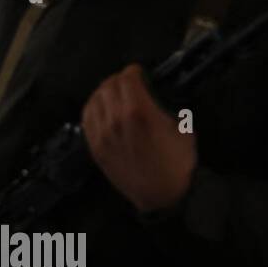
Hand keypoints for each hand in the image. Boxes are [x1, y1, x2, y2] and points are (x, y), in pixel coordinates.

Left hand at [81, 64, 195, 212]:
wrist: (163, 195)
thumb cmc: (177, 163)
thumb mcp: (181, 127)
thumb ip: (161, 105)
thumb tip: (150, 94)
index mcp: (138, 111)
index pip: (127, 78)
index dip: (134, 71)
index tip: (139, 72)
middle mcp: (115, 120)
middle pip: (109, 86)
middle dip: (120, 80)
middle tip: (129, 82)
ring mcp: (101, 134)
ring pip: (95, 99)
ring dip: (105, 92)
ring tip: (115, 93)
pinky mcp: (95, 147)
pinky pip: (86, 118)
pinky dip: (93, 107)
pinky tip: (102, 108)